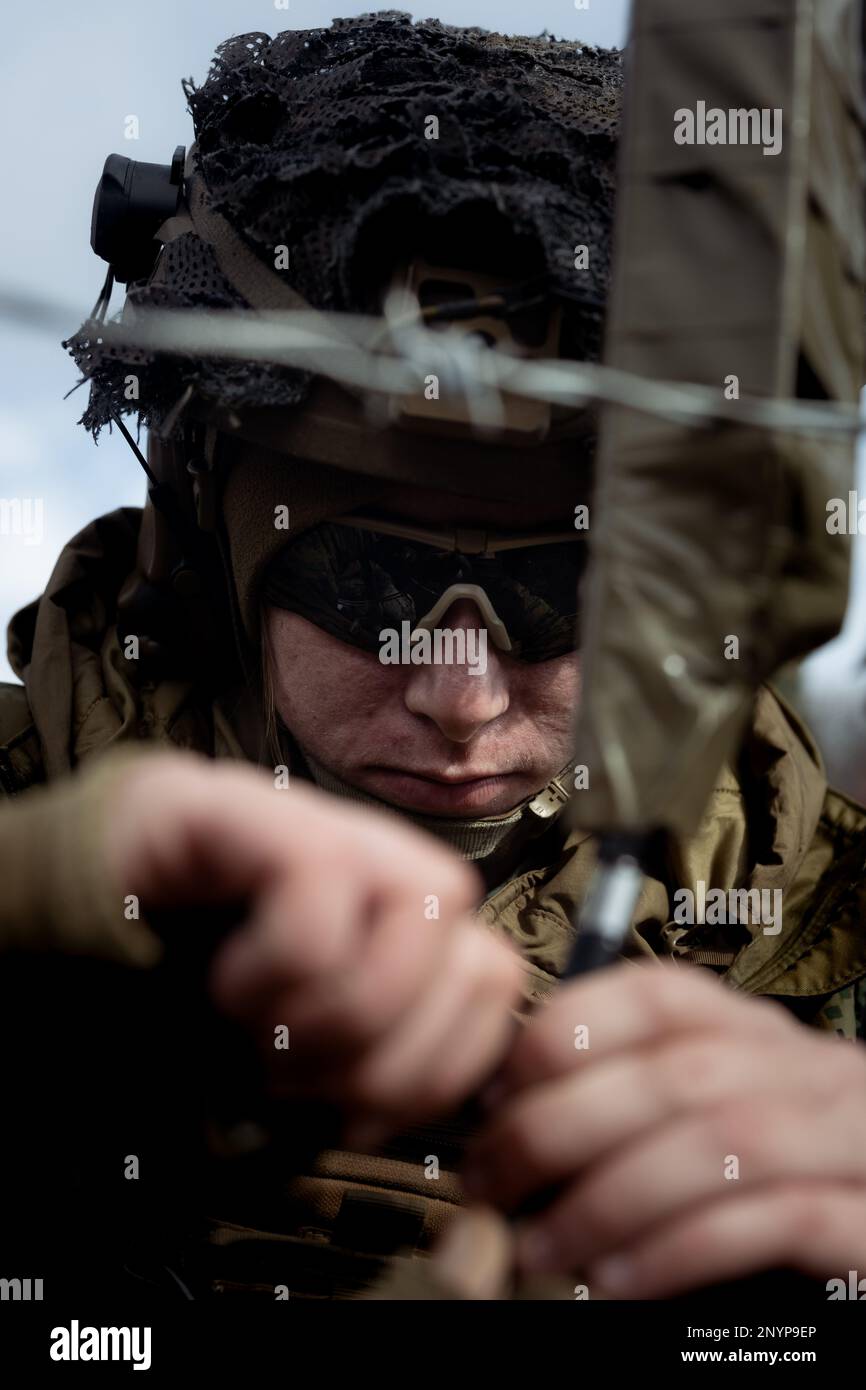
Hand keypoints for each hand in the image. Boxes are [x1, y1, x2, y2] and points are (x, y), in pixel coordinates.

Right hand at [104, 751, 521, 1131]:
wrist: (96, 898)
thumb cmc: (202, 982)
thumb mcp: (301, 1056)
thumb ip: (387, 1061)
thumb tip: (469, 1093)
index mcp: (411, 925)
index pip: (498, 983)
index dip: (438, 1067)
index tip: (347, 1102)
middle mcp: (392, 868)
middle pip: (475, 967)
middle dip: (377, 1061)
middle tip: (288, 1068)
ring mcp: (338, 830)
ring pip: (421, 924)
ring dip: (321, 1013)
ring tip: (255, 1016)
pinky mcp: (268, 811)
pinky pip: (322, 889)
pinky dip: (270, 964)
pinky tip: (228, 972)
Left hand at [462, 962, 865, 1296]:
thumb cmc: (797, 1172)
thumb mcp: (723, 1113)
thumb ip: (643, 1103)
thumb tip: (511, 1115)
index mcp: (759, 1035)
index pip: (659, 996)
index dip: (565, 1033)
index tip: (496, 1092)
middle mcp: (808, 1072)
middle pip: (672, 1073)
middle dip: (559, 1128)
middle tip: (492, 1182)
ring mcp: (849, 1140)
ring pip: (718, 1143)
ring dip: (608, 1198)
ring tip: (539, 1244)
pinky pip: (771, 1222)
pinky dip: (680, 1249)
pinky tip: (619, 1279)